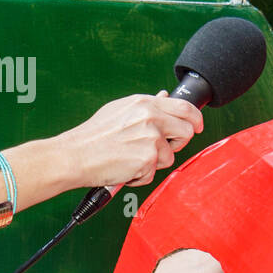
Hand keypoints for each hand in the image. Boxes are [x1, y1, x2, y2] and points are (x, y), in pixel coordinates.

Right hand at [58, 93, 202, 188]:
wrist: (75, 155)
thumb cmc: (93, 136)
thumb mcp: (120, 110)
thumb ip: (147, 106)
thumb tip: (165, 97)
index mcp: (145, 103)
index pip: (185, 107)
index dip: (195, 119)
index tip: (197, 126)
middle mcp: (151, 118)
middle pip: (187, 132)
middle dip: (177, 143)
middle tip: (159, 149)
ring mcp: (151, 139)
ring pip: (170, 156)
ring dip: (153, 163)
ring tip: (130, 158)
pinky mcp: (147, 159)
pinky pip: (154, 173)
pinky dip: (140, 176)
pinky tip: (125, 167)